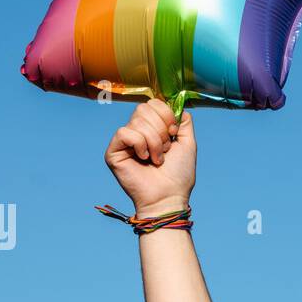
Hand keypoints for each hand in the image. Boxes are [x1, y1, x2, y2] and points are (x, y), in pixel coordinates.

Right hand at [104, 99, 195, 215]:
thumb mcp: (187, 143)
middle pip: (144, 108)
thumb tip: (178, 105)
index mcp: (151, 129)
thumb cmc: (178, 175)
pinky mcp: (113, 152)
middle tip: (164, 150)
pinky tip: (143, 159)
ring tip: (156, 159)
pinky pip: (125, 133)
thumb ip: (184, 122)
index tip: (174, 134)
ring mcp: (124, 142)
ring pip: (137, 122)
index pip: (153, 104)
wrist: (169, 197)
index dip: (166, 115)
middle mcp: (136, 132)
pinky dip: (140, 145)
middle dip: (161, 130)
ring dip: (154, 142)